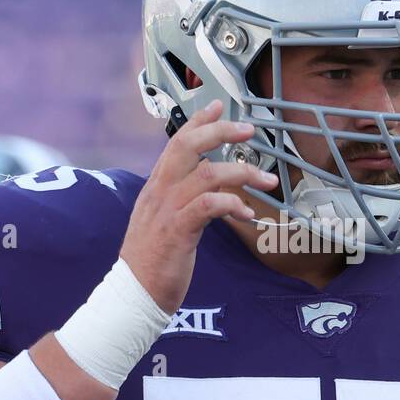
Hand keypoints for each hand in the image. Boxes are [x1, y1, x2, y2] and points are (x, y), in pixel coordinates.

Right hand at [120, 99, 277, 313]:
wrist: (133, 293)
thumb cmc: (152, 261)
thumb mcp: (164, 221)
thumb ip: (183, 199)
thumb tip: (211, 185)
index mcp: (156, 187)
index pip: (176, 143)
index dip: (198, 121)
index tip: (218, 105)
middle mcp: (159, 192)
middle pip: (188, 146)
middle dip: (220, 131)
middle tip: (248, 129)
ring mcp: (167, 210)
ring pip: (206, 173)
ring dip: (241, 172)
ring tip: (267, 178)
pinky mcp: (177, 231)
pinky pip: (208, 206)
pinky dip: (232, 204)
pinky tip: (247, 212)